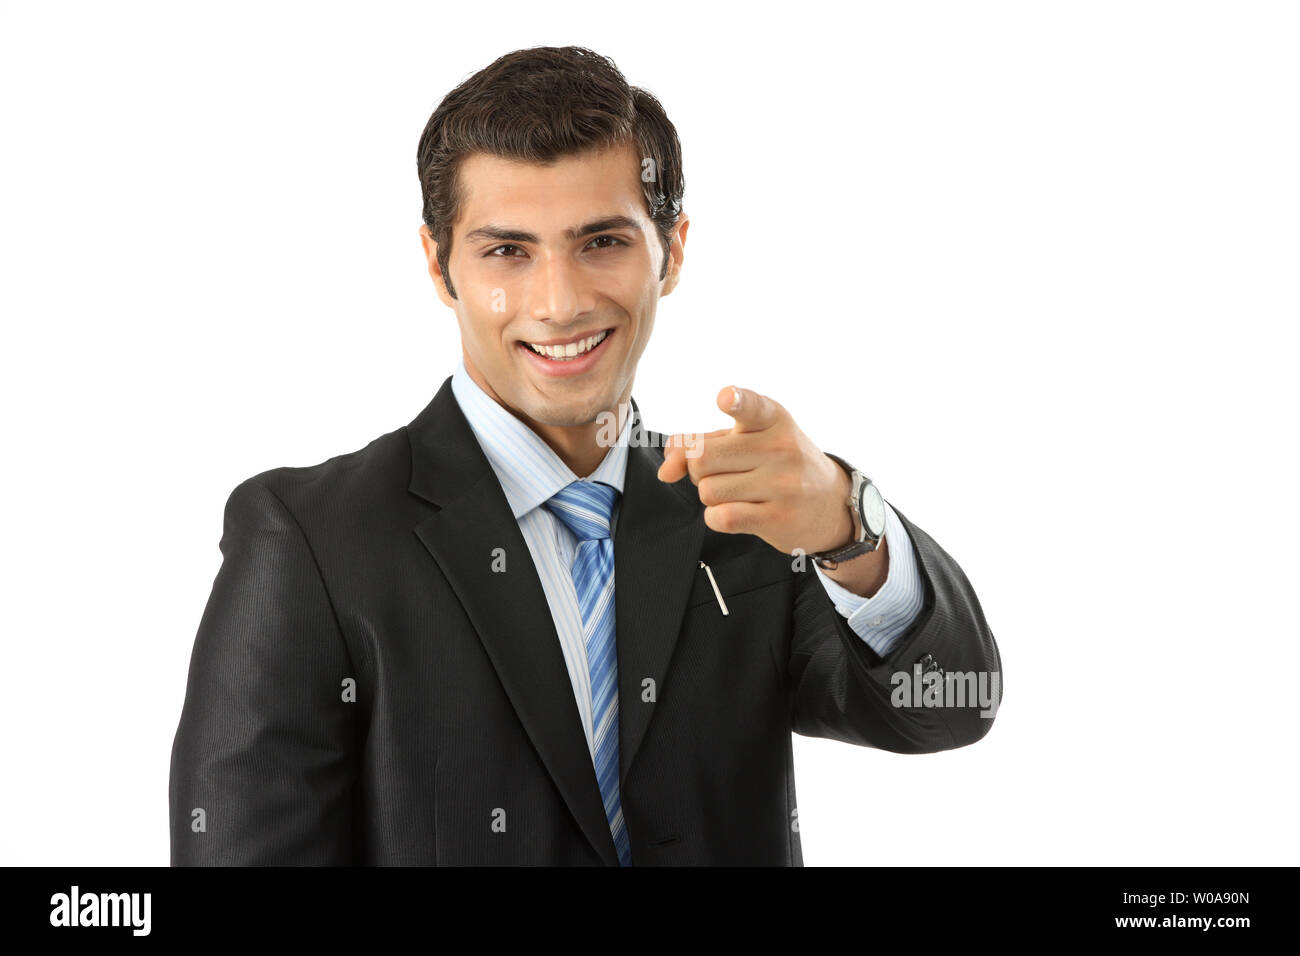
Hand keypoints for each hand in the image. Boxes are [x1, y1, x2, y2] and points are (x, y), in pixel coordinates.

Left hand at [656, 386, 856, 557]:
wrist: (830, 503)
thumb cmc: (776, 464)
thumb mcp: (746, 441)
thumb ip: (699, 444)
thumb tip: (665, 470)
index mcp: (772, 419)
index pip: (751, 406)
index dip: (735, 401)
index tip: (726, 398)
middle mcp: (781, 448)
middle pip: (702, 457)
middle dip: (698, 468)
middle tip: (721, 471)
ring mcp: (782, 484)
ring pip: (708, 490)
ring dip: (711, 494)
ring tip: (737, 491)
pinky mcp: (778, 518)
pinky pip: (720, 517)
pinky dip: (717, 517)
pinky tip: (738, 511)